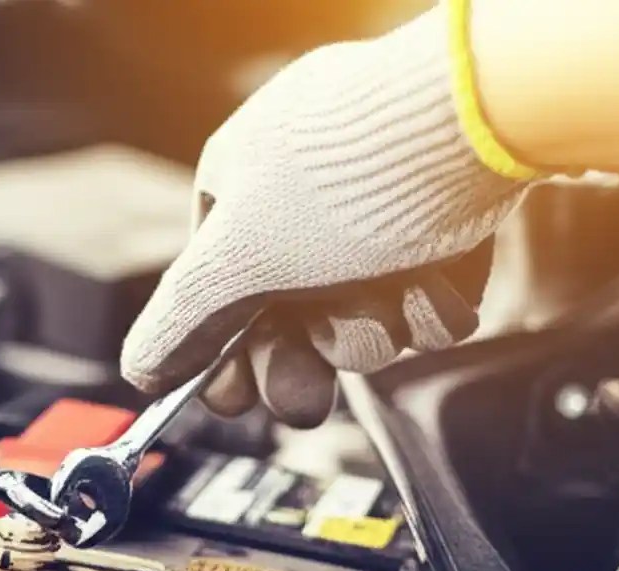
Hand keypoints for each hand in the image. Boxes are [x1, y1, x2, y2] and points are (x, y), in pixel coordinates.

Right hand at [122, 7, 526, 426]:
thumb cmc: (344, 173)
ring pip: (361, 316)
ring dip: (372, 328)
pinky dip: (429, 307)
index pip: (214, 293)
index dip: (221, 354)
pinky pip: (422, 301)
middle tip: (302, 396)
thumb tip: (138, 366)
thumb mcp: (237, 255)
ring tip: (387, 297)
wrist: (481, 124)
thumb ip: (180, 317)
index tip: (231, 399)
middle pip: (288, 317)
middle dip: (300, 357)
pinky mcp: (444, 231)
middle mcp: (305, 203)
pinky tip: (435, 284)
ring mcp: (378, 217)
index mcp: (239, 191)